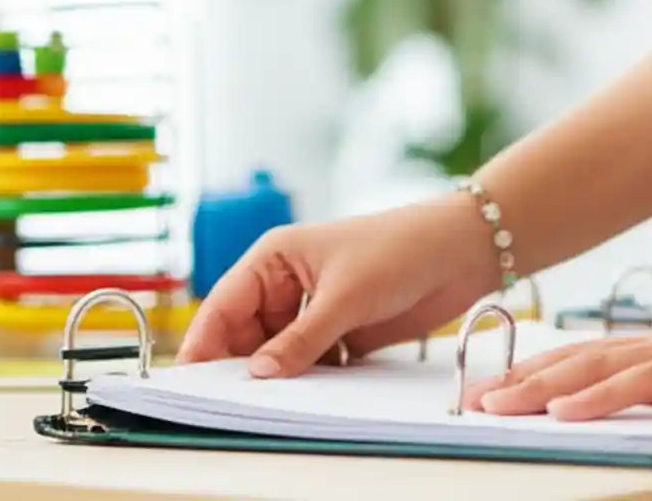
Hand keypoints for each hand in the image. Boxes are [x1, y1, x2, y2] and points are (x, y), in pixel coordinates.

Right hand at [176, 194, 499, 377]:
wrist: (463, 250)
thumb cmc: (400, 250)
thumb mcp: (345, 296)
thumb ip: (301, 339)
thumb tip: (259, 374)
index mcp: (274, 258)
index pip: (224, 305)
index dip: (204, 342)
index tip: (188, 380)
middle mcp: (288, 283)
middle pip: (246, 334)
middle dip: (242, 365)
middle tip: (234, 402)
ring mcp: (315, 308)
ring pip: (279, 352)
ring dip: (279, 375)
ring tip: (273, 403)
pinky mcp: (343, 330)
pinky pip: (312, 362)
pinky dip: (309, 379)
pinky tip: (310, 397)